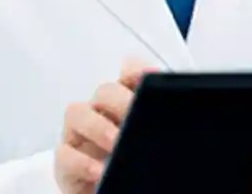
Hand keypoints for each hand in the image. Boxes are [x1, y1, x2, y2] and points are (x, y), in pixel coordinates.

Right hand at [55, 58, 155, 192]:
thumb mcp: (151, 143)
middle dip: (120, 100)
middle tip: (135, 116)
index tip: (153, 76)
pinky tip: (100, 171)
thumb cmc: (135, 164)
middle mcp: (101, 111)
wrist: (116, 188)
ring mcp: (80, 133)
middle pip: (105, 91)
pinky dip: (82, 161)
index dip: (138, 70)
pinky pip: (65, 153)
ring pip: (77, 112)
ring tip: (117, 143)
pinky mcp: (66, 159)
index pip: (129, 73)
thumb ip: (159, 126)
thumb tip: (186, 122)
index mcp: (125, 101)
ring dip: (98, 126)